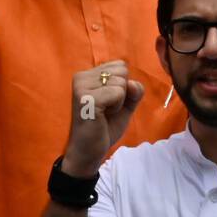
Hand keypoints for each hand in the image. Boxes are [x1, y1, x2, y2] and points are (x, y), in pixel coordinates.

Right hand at [62, 62, 144, 177]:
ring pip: (121, 82)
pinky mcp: (87, 98)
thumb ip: (134, 90)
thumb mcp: (125, 104)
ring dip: (119, 101)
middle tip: (106, 109)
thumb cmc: (104, 127)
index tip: (108, 102)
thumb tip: (132, 83)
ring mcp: (82, 86)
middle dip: (122, 92)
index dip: (123, 86)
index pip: (120, 66)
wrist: (90, 151)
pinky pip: (118, 93)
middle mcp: (81, 76)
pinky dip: (117, 107)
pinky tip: (103, 116)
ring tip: (103, 113)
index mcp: (87, 74)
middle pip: (122, 71)